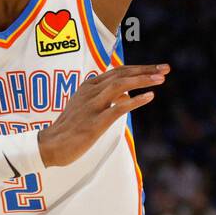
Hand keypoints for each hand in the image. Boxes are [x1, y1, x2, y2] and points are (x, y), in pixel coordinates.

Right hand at [36, 63, 167, 166]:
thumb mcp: (88, 108)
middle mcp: (91, 91)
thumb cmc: (71, 128)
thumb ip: (108, 100)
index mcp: (89, 86)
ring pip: (120, 85)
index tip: (157, 68)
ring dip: (142, 80)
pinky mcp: (95, 122)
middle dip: (145, 70)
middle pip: (122, 74)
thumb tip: (127, 96)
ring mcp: (92, 106)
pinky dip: (135, 100)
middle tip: (165, 68)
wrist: (50, 146)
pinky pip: (118, 108)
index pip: (118, 71)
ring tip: (161, 79)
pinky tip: (149, 96)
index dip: (138, 68)